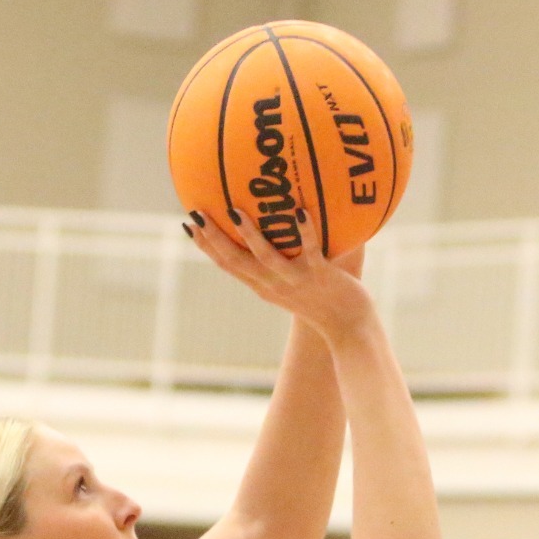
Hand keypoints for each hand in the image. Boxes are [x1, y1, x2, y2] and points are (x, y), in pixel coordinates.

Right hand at [185, 210, 373, 339]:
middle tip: (196, 214)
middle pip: (235, 261)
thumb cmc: (324, 301)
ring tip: (235, 211)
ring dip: (249, 235)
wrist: (349, 327)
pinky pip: (310, 250)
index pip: (227, 265)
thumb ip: (281, 261)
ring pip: (266, 258)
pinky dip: (304, 232)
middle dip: (213, 238)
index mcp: (263, 286)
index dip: (206, 246)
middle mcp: (273, 285)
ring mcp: (295, 281)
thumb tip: (275, 231)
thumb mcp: (294, 283)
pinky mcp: (320, 276)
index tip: (189, 225)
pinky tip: (300, 211)